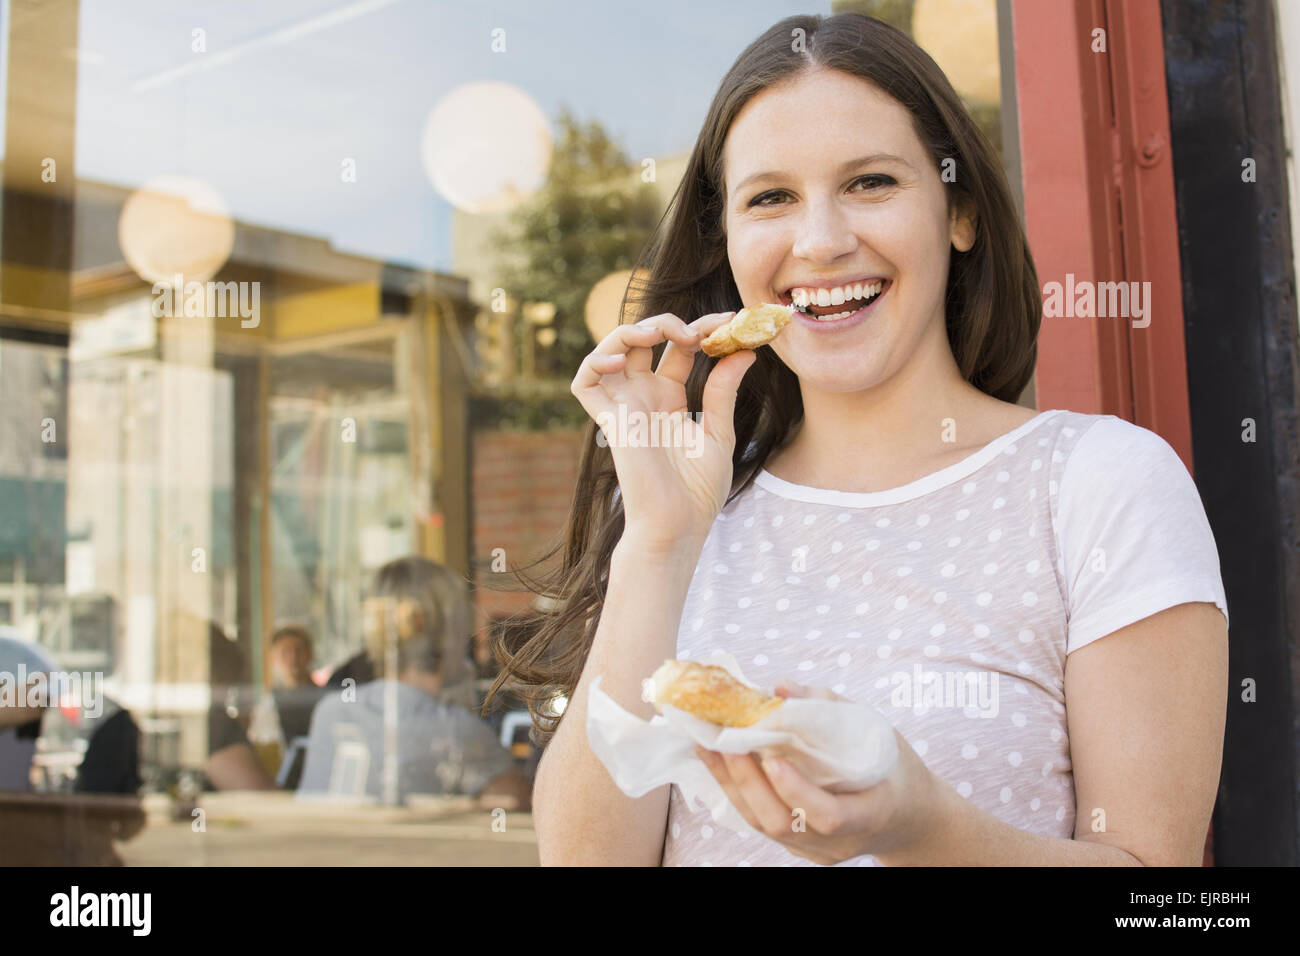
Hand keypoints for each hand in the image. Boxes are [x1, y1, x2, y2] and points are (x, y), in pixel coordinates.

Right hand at [570, 312, 757, 550]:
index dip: (701, 328)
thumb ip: (723, 391)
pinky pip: (585, 382)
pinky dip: (597, 361)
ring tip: (660, 333)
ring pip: (610, 350)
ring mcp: (624, 406)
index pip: (679, 348)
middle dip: (667, 323)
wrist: (678, 526)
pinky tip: (623, 359)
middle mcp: (644, 397)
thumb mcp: (719, 432)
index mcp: (670, 399)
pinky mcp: (609, 421)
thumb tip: (743, 351)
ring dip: (631, 330)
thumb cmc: (698, 491)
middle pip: (643, 340)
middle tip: (697, 331)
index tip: (730, 320)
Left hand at [693, 679, 941, 864]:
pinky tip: (719, 761)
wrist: (908, 818)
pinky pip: (761, 822)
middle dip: (747, 779)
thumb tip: (779, 686)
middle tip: (723, 738)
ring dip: (731, 782)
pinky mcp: (798, 848)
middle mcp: (839, 844)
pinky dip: (737, 790)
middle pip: (782, 823)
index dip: (796, 790)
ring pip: (763, 826)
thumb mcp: (876, 732)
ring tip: (708, 743)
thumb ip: (829, 708)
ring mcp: (816, 851)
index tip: (773, 757)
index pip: (828, 816)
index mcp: (871, 814)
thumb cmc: (894, 768)